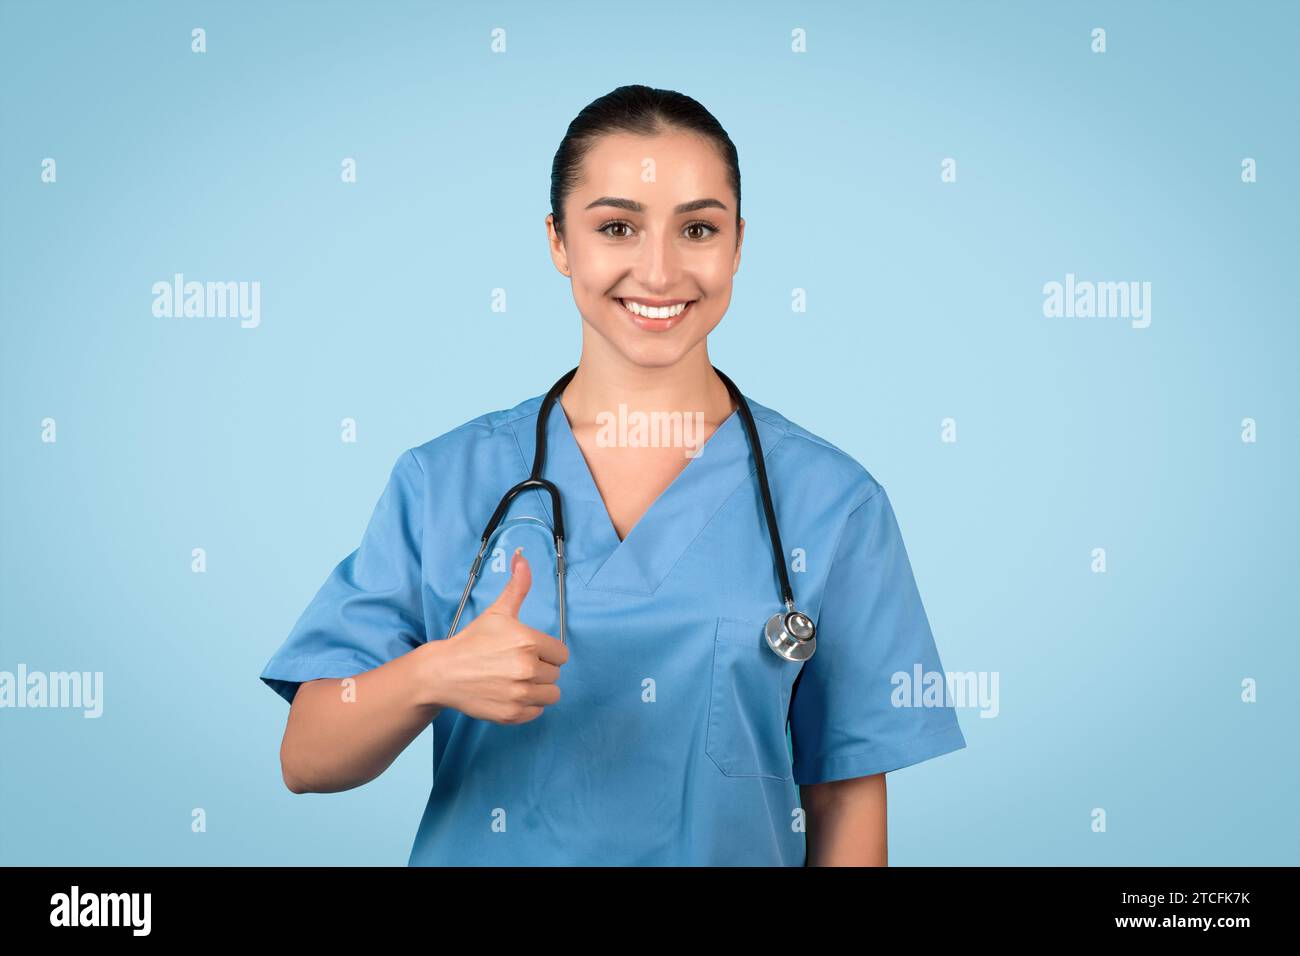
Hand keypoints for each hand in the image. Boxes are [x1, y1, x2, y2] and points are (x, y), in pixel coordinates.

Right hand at [418, 547, 567, 723]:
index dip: (545, 652)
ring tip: (515, 680)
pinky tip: (510, 694)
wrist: (443, 673)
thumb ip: (518, 587)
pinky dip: (527, 706)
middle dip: (540, 669)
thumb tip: (523, 558)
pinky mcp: (512, 714)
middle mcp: (527, 669)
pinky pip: (538, 712)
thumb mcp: (497, 612)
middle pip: (555, 674)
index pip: (561, 653)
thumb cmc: (473, 641)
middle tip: (515, 665)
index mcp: (528, 642)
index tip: (527, 651)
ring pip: (551, 695)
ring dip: (537, 689)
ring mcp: (519, 694)